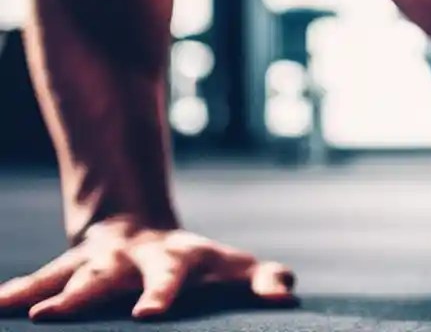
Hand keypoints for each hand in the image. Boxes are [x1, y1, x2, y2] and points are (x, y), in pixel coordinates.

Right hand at [0, 217, 295, 320]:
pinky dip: (15, 293)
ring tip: (19, 312)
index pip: (169, 277)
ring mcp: (94, 264)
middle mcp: (128, 260)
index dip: (159, 294)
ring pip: (63, 277)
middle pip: (103, 277)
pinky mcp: (66, 270)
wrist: (147, 232)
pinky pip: (37, 281)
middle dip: (80, 295)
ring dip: (38, 293)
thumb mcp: (236, 269)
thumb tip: (286, 295)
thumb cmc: (202, 266)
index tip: (148, 314)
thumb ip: (266, 279)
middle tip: (55, 316)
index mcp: (174, 261)